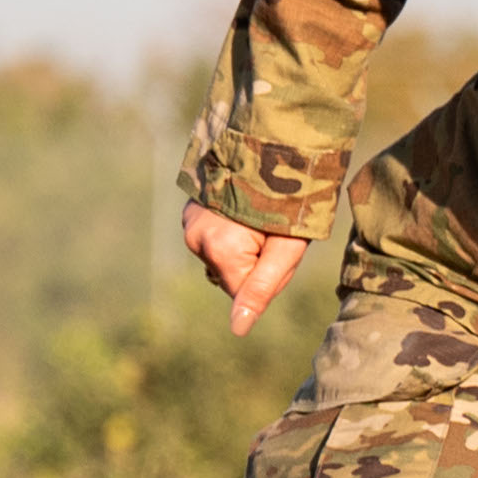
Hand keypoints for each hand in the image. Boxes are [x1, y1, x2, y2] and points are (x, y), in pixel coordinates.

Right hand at [181, 202, 312, 336]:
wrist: (272, 148)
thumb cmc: (288, 202)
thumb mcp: (285, 250)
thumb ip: (260, 290)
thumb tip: (238, 330)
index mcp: (219, 251)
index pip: (245, 292)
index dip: (271, 277)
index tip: (281, 248)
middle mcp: (196, 239)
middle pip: (233, 275)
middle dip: (258, 262)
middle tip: (276, 230)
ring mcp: (190, 223)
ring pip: (224, 257)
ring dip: (246, 246)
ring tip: (263, 217)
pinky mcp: (190, 212)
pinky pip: (215, 238)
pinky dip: (233, 232)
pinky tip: (247, 211)